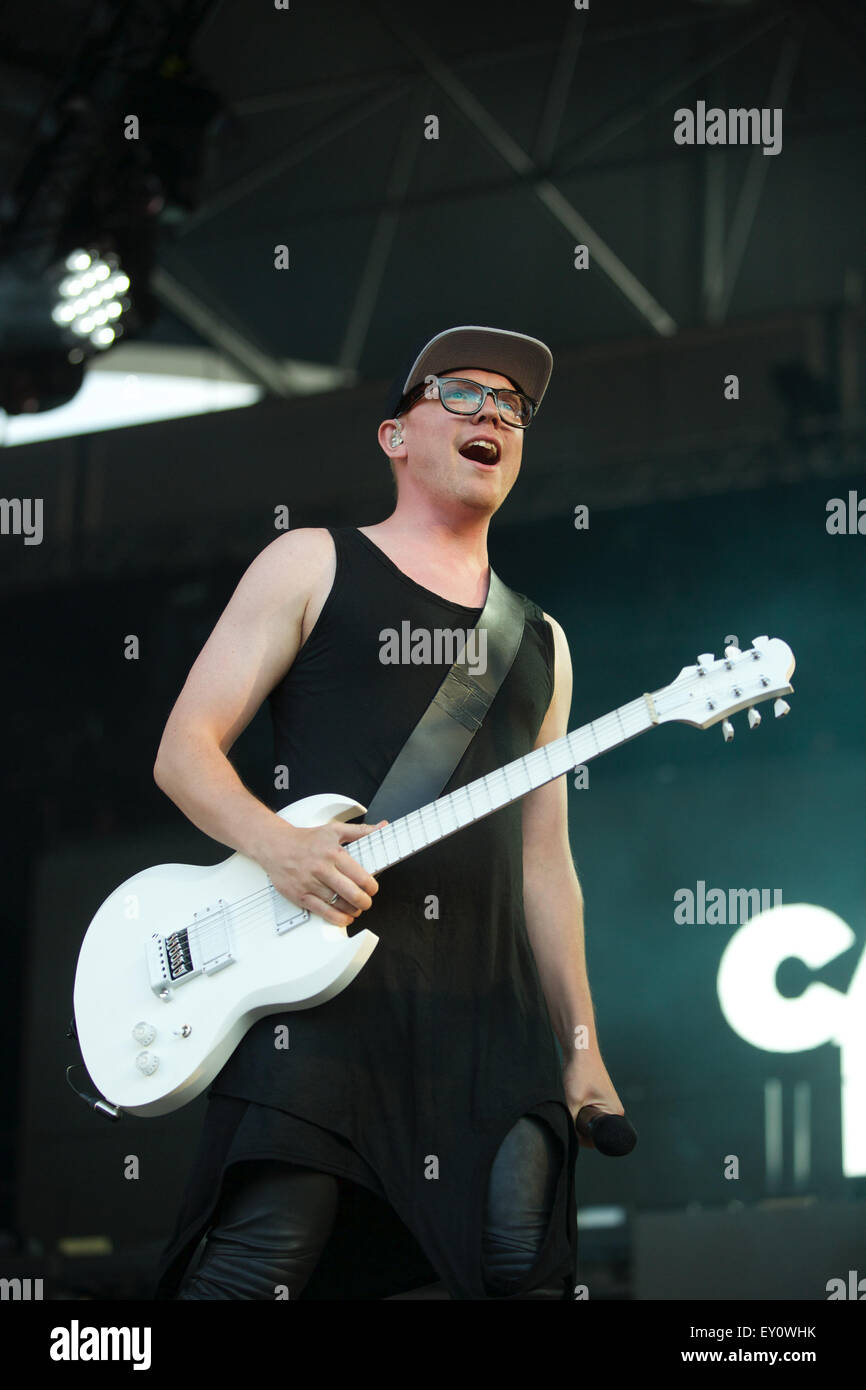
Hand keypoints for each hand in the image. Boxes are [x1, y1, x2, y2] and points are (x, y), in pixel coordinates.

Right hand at [257, 817, 387, 926]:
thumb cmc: (306, 839)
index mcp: (333, 853)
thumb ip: (361, 831)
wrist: (275, 846)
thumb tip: (382, 827)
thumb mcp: (335, 830)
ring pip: (338, 905)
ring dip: (352, 910)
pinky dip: (337, 919)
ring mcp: (310, 884)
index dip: (371, 887)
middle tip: (366, 901)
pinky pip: (322, 912)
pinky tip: (343, 918)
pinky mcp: (300, 895)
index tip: (373, 889)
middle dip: (365, 902)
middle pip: (352, 893)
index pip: (360, 876)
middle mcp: (322, 869)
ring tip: (355, 908)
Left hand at [561, 1053, 624, 1149]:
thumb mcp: (573, 1100)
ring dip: (578, 1119)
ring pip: (589, 1122)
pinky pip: (588, 1113)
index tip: (572, 1130)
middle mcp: (614, 1110)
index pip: (600, 1140)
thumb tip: (566, 1136)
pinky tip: (573, 1100)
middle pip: (595, 1132)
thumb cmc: (580, 1072)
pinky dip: (578, 1111)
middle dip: (580, 1129)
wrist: (579, 1050)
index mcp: (615, 1113)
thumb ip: (571, 1121)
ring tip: (572, 1104)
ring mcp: (607, 1104)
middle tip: (570, 1115)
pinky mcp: (599, 1099)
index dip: (584, 1140)